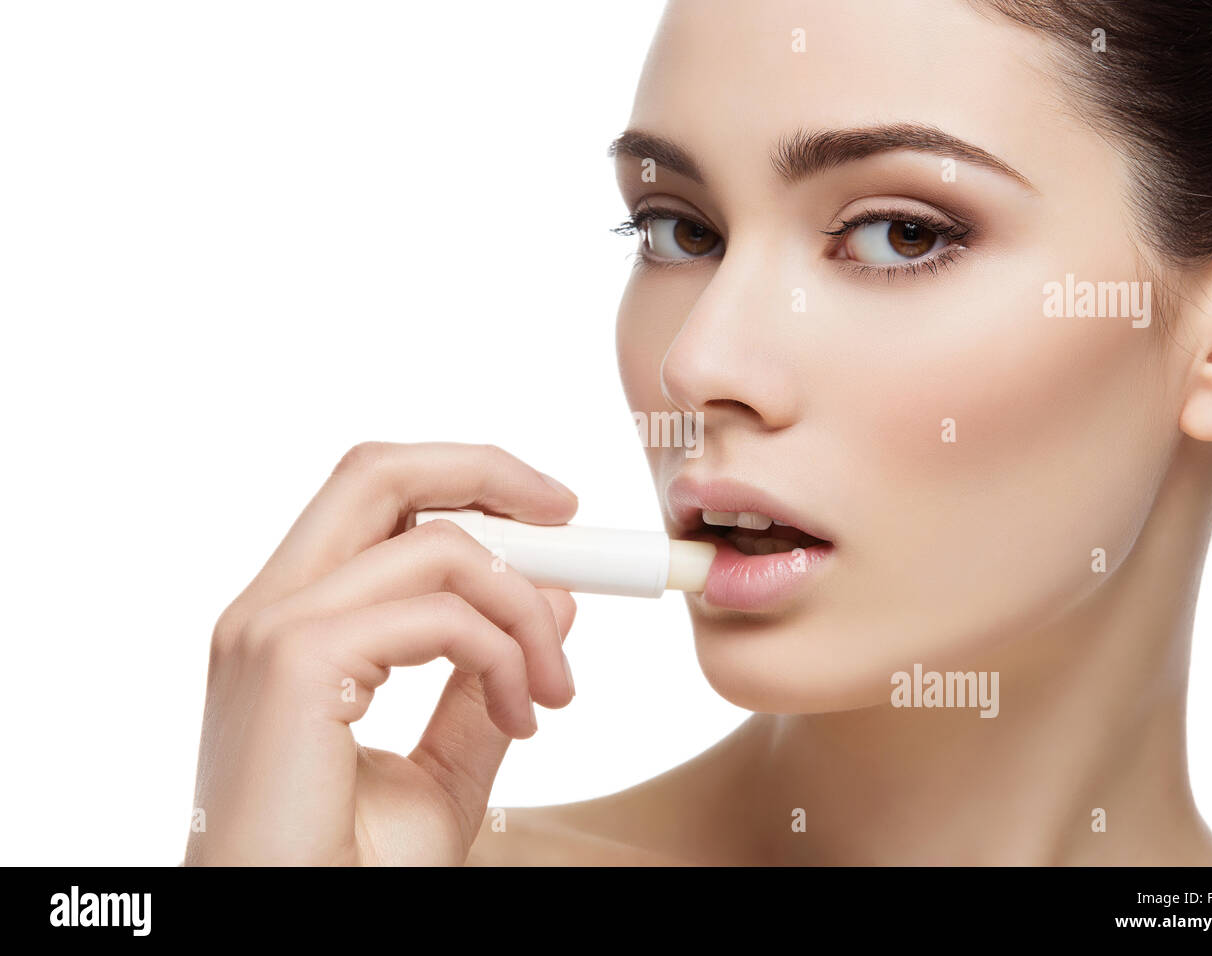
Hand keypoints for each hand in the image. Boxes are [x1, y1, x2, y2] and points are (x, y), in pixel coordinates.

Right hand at [184, 441, 577, 864]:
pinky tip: (525, 718)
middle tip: (571, 514)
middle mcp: (268, 609)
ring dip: (523, 605)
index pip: (373, 499)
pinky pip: (439, 613)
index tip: (557, 522)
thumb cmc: (348, 872)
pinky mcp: (295, 661)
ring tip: (555, 690)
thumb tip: (553, 602)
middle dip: (488, 472)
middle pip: (378, 469)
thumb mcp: (443, 768)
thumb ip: (487, 682)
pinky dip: (505, 652)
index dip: (469, 488)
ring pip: (434, 541)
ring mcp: (272, 629)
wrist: (289, 935)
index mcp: (288, 622)